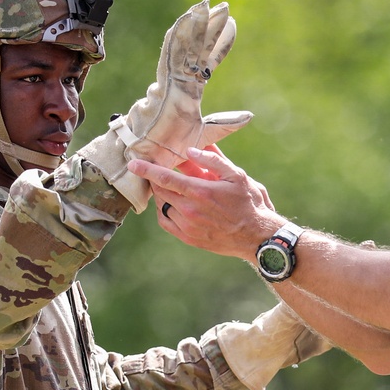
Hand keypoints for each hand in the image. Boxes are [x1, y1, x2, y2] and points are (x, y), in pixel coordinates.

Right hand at [78, 0, 250, 211]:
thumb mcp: (204, 135)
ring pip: (184, 48)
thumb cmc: (168, 148)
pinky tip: (182, 23)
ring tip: (205, 6)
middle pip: (197, 48)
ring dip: (194, 26)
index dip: (220, 44)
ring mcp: (169, 81)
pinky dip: (175, 39)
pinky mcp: (161, 85)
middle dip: (209, 27)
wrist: (148, 157)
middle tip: (221, 5)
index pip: (208, 61)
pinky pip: (168, 57)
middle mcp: (180, 81)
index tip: (231, 24)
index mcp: (190, 90)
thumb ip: (224, 124)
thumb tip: (248, 116)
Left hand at [133, 146, 280, 257]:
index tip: (132, 163)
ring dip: (162, 194)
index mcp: (201, 191)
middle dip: (155, 179)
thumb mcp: (237, 175)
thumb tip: (190, 150)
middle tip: (159, 170)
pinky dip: (164, 210)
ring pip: (162, 205)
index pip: (165, 178)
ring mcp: (188, 226)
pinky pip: (166, 222)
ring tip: (172, 187)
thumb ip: (212, 160)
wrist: (256, 237)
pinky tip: (172, 203)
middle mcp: (190, 210)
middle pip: (160, 190)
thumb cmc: (249, 203)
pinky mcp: (188, 238)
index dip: (146, 169)